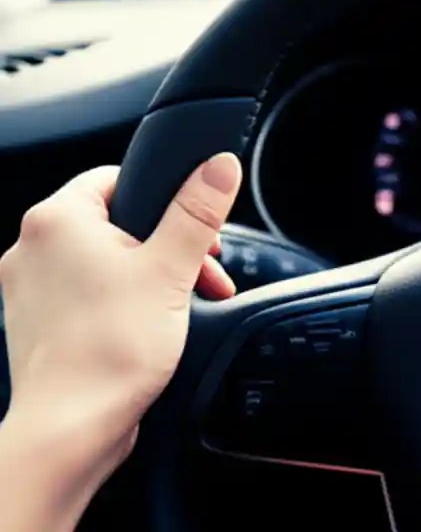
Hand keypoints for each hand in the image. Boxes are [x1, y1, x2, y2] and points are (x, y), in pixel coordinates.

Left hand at [0, 154, 240, 515]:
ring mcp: (29, 287)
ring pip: (103, 260)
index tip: (196, 230)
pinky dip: (121, 302)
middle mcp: (31, 247)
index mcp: (56, 219)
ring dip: (149, 275)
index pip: (118, 178)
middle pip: (117, 223)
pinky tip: (146, 327)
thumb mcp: (171, 269)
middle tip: (199, 274)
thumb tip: (218, 166)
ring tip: (177, 305)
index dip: (167, 200)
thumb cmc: (108, 352)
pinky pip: (88, 293)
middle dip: (167, 246)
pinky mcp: (38, 321)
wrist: (71, 427)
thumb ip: (197, 212)